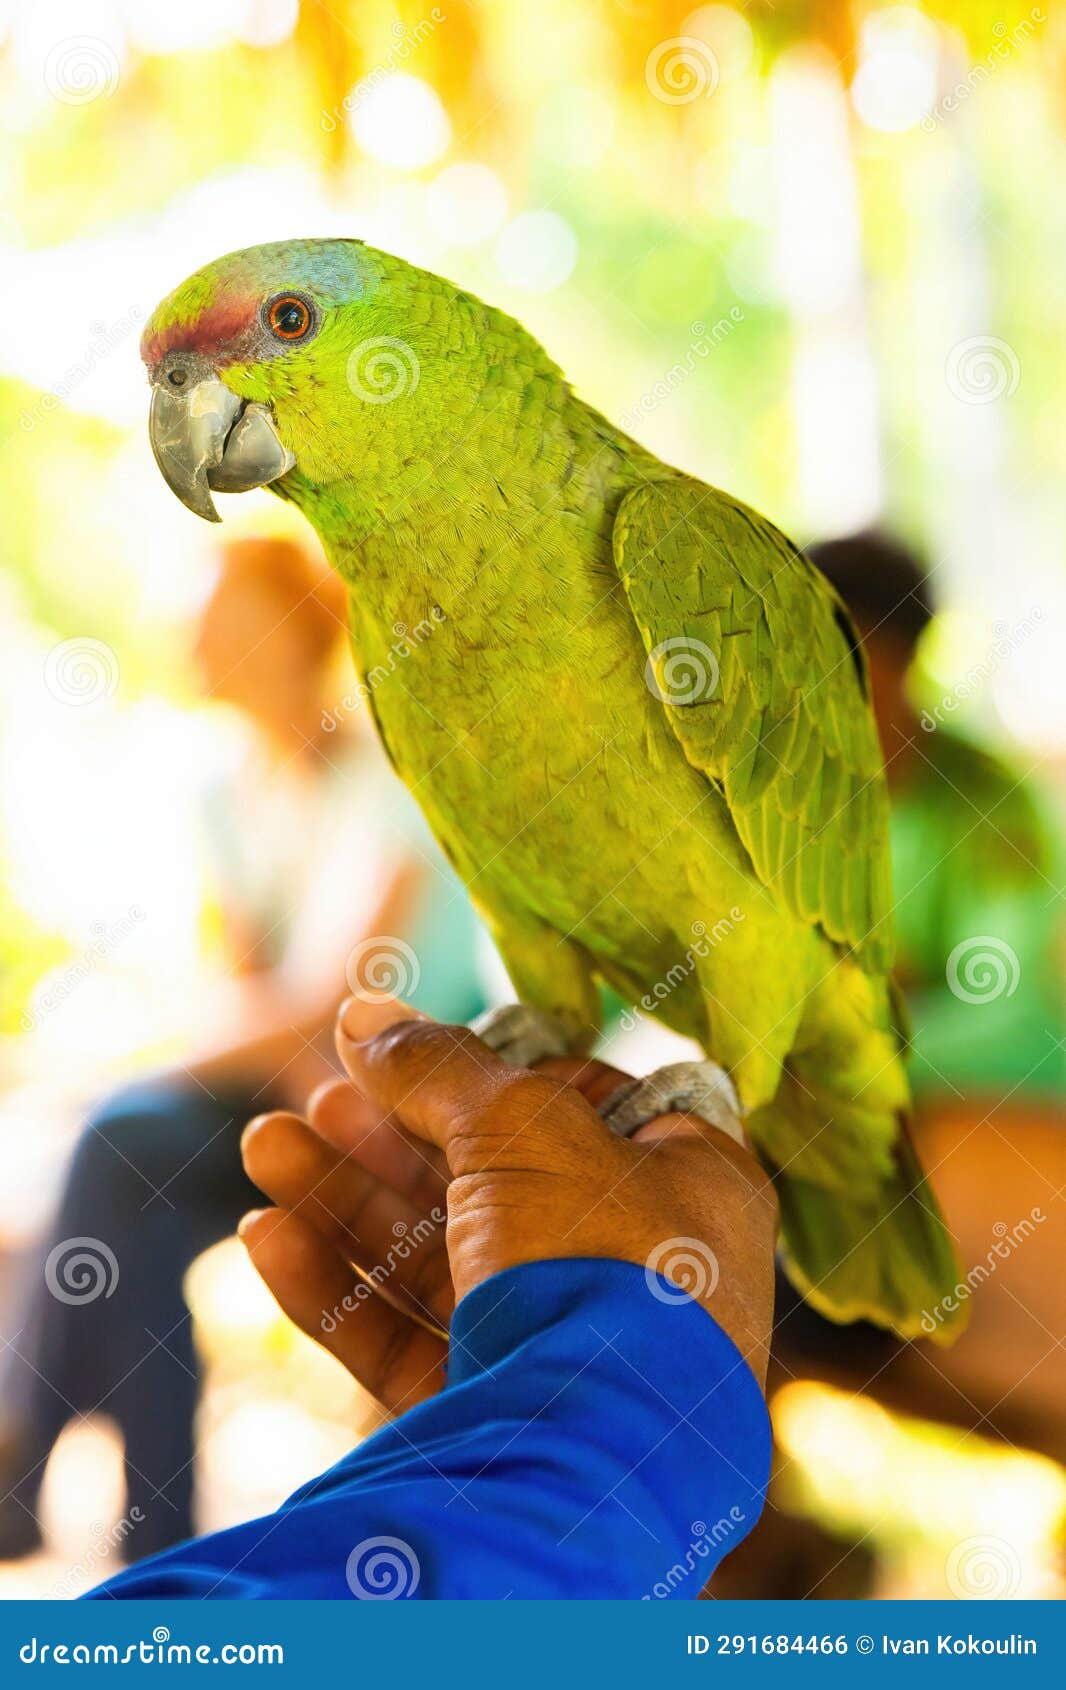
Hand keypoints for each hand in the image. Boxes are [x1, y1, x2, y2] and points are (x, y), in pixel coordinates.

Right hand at [239, 997, 777, 1416]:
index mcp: (680, 1180)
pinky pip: (409, 1342)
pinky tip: (265, 1240)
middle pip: (490, 1182)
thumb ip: (438, 1066)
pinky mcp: (500, 1417)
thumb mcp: (521, 1125)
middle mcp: (632, 1265)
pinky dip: (339, 1292)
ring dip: (345, 1202)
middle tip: (315, 1101)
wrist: (598, 1456)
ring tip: (263, 1147)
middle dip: (388, 1138)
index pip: (580, 1104)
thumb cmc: (596, 1260)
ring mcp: (565, 1350)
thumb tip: (361, 1012)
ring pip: (437, 1262)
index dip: (489, 1073)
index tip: (405, 1054)